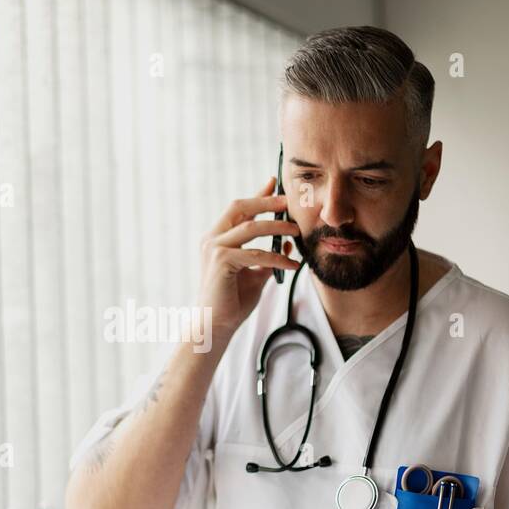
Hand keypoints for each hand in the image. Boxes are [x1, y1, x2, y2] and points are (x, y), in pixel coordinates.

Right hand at [198, 177, 300, 340]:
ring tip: (297, 232)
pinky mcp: (221, 262)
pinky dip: (276, 257)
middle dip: (266, 201)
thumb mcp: (255, 274)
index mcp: (216, 238)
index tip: (275, 183)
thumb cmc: (232, 301)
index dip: (257, 195)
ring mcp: (214, 249)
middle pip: (240, 208)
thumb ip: (267, 256)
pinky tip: (292, 263)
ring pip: (250, 227)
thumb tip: (286, 243)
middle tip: (289, 201)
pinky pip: (256, 254)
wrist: (215, 325)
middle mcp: (211, 239)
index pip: (238, 209)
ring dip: (277, 226)